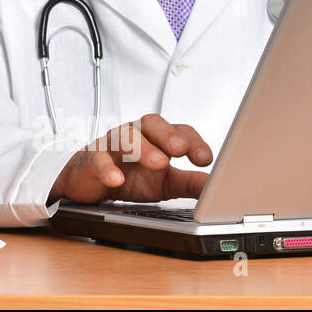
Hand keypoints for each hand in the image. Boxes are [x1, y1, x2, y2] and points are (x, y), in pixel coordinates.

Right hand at [49, 113, 212, 204]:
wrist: (89, 183)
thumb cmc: (130, 177)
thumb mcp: (166, 184)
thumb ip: (191, 184)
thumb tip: (221, 188)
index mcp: (157, 139)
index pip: (178, 130)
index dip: (193, 141)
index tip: (205, 159)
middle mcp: (135, 136)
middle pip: (151, 123)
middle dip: (168, 134)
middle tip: (180, 149)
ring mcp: (111, 145)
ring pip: (124, 137)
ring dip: (142, 148)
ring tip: (157, 163)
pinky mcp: (90, 159)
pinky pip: (97, 159)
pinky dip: (106, 168)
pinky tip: (116, 179)